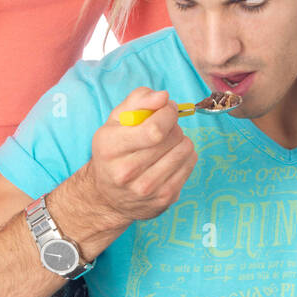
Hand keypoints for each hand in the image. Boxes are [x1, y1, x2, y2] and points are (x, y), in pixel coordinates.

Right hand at [84, 88, 197, 229]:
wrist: (107, 195)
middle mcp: (126, 172)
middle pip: (171, 138)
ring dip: (180, 140)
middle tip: (164, 127)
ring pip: (185, 150)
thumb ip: (138, 100)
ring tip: (166, 143)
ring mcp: (146, 189)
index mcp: (110, 147)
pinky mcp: (164, 199)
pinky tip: (171, 157)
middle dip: (173, 125)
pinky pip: (190, 164)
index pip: (155, 130)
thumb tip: (164, 97)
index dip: (167, 113)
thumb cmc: (113, 150)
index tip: (167, 108)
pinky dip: (185, 155)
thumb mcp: (115, 120)